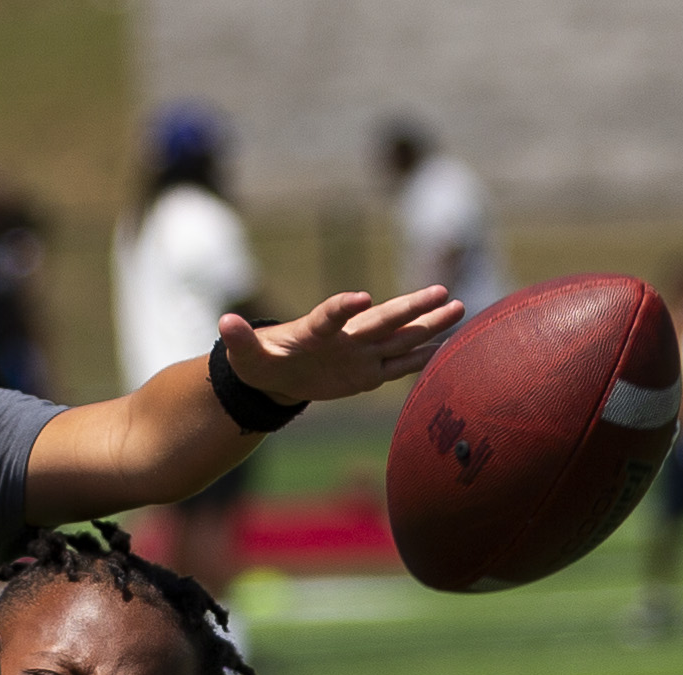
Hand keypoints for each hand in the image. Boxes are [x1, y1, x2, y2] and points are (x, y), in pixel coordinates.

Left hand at [219, 287, 463, 404]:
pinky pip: (398, 365)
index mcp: (315, 331)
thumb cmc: (260, 361)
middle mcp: (345, 337)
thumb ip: (240, 339)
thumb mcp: (245, 355)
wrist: (276, 374)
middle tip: (440, 291)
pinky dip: (420, 359)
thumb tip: (225, 321)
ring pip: (399, 338)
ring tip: (458, 307)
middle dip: (410, 307)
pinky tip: (446, 347)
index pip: (331, 315)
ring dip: (427, 325)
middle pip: (381, 320)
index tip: (362, 297)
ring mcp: (360, 354)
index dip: (343, 306)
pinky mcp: (367, 373)